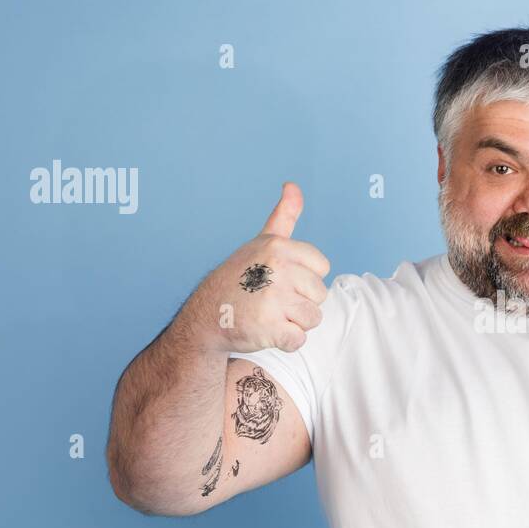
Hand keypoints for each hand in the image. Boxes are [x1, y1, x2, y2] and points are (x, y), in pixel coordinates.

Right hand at [185, 182, 331, 353]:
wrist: (206, 317)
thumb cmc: (240, 279)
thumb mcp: (262, 243)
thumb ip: (284, 216)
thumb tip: (293, 185)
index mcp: (278, 247)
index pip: (322, 268)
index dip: (304, 278)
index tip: (279, 279)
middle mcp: (276, 269)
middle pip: (320, 295)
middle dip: (300, 302)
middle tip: (271, 300)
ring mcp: (273, 299)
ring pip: (313, 318)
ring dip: (294, 323)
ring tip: (269, 315)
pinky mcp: (269, 328)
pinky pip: (298, 340)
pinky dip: (285, 342)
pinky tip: (265, 331)